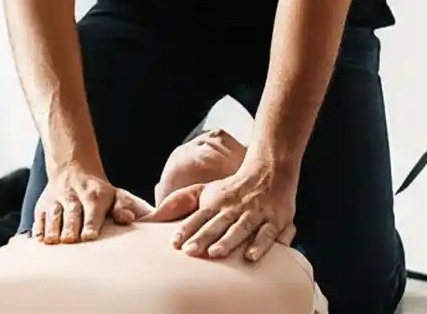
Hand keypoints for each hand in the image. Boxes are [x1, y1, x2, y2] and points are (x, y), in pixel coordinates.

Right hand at [33, 161, 150, 243]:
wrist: (71, 168)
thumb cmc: (97, 192)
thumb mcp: (114, 194)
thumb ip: (124, 206)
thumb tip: (129, 218)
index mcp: (94, 195)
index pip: (92, 211)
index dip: (90, 224)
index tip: (89, 237)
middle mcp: (73, 197)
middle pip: (71, 213)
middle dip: (70, 227)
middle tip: (70, 240)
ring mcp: (56, 201)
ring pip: (53, 215)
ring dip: (52, 229)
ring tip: (52, 242)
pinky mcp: (42, 206)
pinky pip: (38, 217)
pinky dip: (38, 228)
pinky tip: (39, 240)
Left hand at [146, 155, 296, 261]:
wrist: (270, 169)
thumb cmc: (231, 188)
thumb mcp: (205, 190)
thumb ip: (180, 202)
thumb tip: (151, 216)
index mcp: (216, 202)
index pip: (198, 216)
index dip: (187, 229)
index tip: (174, 242)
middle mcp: (234, 208)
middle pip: (217, 224)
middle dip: (204, 237)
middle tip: (190, 251)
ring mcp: (254, 214)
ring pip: (240, 228)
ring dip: (228, 240)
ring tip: (215, 253)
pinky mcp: (275, 221)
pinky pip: (267, 234)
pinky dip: (260, 245)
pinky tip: (251, 257)